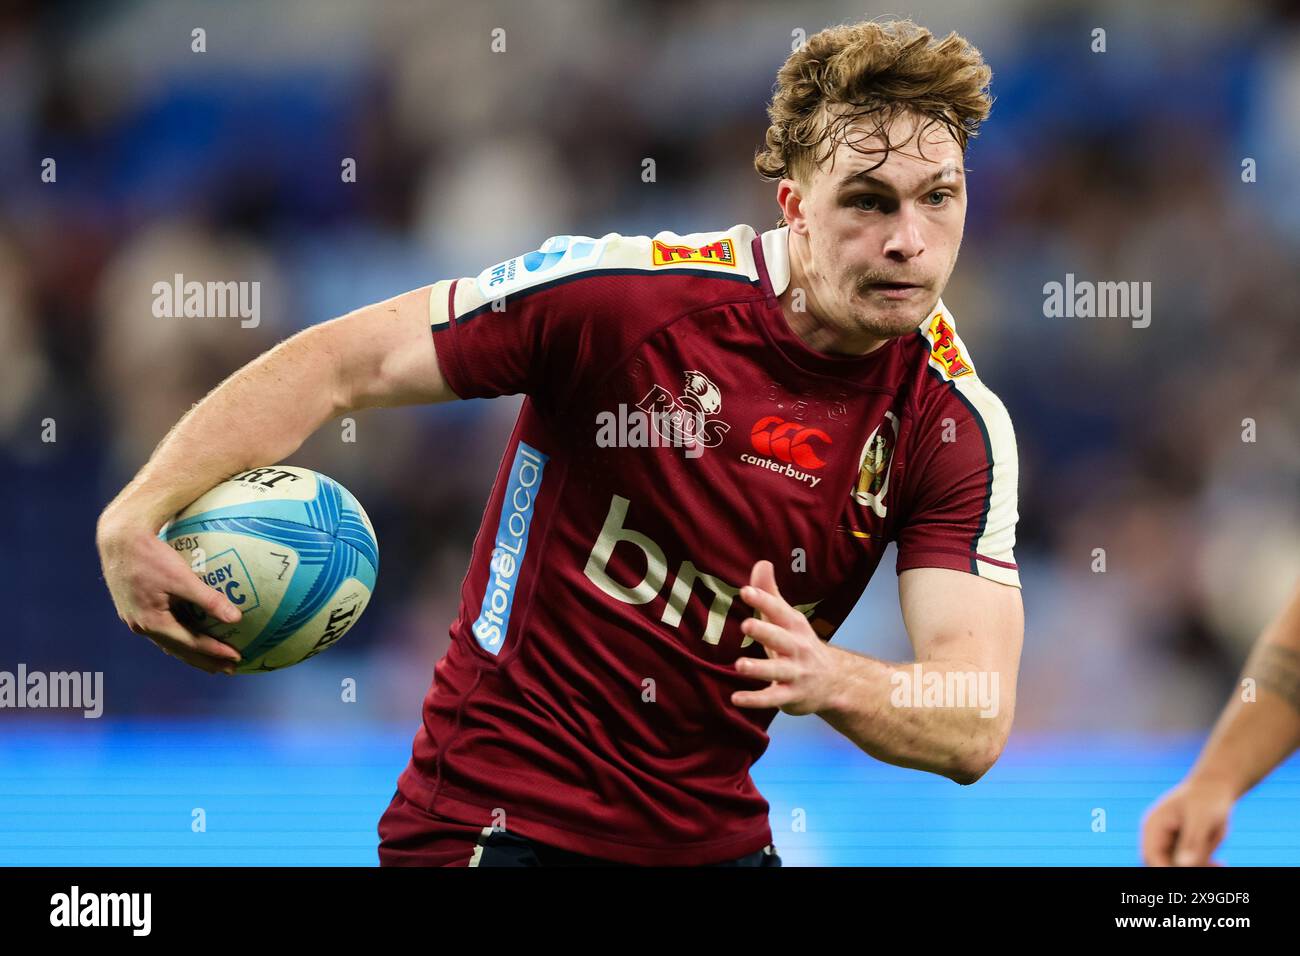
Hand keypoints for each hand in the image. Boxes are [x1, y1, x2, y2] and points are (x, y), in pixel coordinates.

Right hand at [96, 515, 243, 674]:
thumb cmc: (151, 555)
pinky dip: (179, 637)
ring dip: (192, 652)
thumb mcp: (181, 577)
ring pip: (169, 642)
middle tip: (229, 669)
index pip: (191, 644)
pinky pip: (162, 629)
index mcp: (152, 623)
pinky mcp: (134, 609)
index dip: (215, 652)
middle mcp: (141, 627)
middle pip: (179, 650)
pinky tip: (190, 635)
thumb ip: (208, 599)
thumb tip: (236, 618)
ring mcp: (136, 619)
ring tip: (213, 660)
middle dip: (205, 660)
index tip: (237, 658)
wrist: (119, 539)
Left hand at [732, 559, 838, 715]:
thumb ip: (770, 593)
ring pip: (777, 670)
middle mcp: (797, 648)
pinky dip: (755, 700)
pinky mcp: (791, 696)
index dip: (763, 600)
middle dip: (765, 631)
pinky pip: (772, 698)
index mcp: (794, 626)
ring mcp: (795, 673)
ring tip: (739, 665)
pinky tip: (736, 699)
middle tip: (746, 624)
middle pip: (780, 638)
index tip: (745, 591)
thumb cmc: (799, 644)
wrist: (834, 681)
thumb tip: (761, 562)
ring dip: (759, 668)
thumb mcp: (787, 619)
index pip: (778, 611)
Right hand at [1140, 777, 1236, 865]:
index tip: (1190, 870)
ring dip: (1197, 867)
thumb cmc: (1207, 798)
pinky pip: (1189, 863)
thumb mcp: (1201, 819)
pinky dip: (1203, 865)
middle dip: (1184, 868)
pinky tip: (1220, 863)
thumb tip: (1184, 865)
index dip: (1167, 869)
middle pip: (1161, 863)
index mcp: (1153, 826)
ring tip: (1219, 864)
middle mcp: (1157, 836)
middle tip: (1210, 866)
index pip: (1151, 856)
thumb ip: (1192, 842)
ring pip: (1177, 865)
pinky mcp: (1182, 846)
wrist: (1216, 788)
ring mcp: (1169, 842)